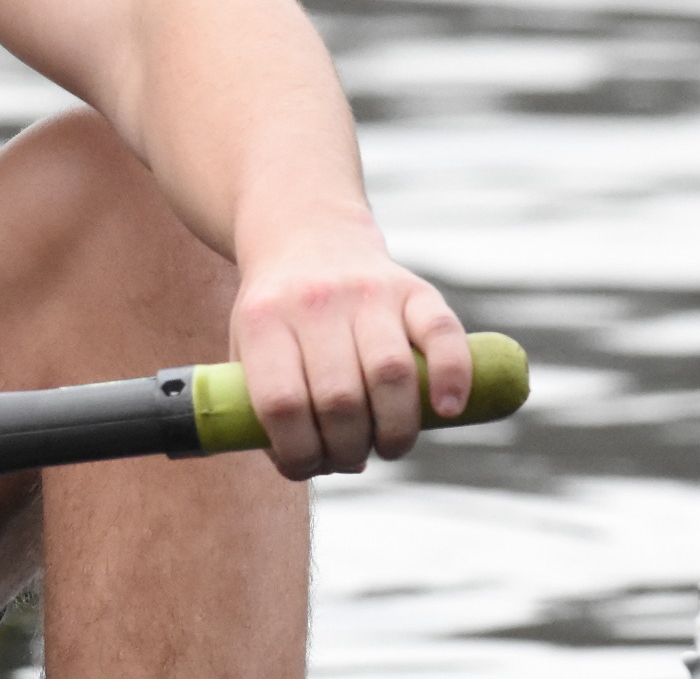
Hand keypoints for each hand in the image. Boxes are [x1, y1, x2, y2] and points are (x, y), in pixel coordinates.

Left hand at [229, 209, 470, 476]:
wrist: (306, 233)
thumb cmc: (278, 317)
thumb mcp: (245, 349)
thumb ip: (263, 413)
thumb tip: (315, 465)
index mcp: (264, 320)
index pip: (282, 403)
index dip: (298, 452)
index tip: (307, 465)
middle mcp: (315, 301)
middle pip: (340, 398)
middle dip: (348, 449)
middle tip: (351, 457)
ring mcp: (367, 291)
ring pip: (390, 374)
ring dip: (395, 431)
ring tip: (389, 445)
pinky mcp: (414, 288)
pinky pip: (442, 334)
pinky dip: (453, 377)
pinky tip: (447, 410)